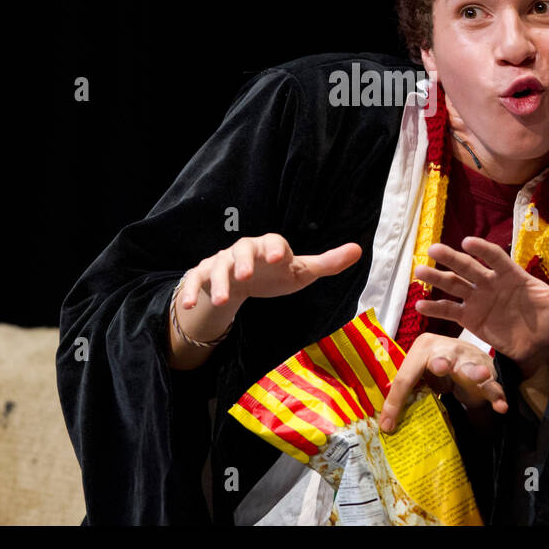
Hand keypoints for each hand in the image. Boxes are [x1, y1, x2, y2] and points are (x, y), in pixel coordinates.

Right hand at [178, 233, 362, 309]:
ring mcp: (221, 263)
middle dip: (243, 262)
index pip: (271, 242)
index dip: (274, 247)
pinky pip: (194, 281)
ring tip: (222, 299)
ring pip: (217, 267)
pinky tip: (190, 306)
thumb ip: (327, 262)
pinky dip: (190, 292)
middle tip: (246, 275)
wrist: (241, 281)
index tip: (278, 257)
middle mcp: (243, 251)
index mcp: (268, 246)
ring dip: (218, 282)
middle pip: (242, 250)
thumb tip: (359, 249)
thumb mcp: (301, 271)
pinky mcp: (203, 276)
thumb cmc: (274, 274)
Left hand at [379, 333, 507, 432]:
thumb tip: (385, 423)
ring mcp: (470, 360)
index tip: (388, 425)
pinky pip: (493, 387)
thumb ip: (403, 393)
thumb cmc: (439, 370)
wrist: (469, 361)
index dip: (396, 401)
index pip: (407, 375)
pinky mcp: (488, 374)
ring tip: (480, 375)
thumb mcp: (419, 376)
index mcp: (424, 347)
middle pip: (443, 359)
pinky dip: (497, 396)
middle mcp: (448, 349)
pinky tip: (501, 406)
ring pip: (472, 368)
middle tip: (439, 366)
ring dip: (476, 372)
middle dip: (442, 362)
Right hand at [414, 236, 548, 366]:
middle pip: (468, 267)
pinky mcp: (471, 318)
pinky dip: (436, 308)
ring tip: (419, 272)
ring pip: (454, 285)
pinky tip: (421, 306)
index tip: (468, 242)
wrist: (542, 346)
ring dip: (437, 278)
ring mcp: (478, 299)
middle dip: (451, 258)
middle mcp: (491, 283)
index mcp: (512, 275)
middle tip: (433, 249)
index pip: (495, 257)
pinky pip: (451, 311)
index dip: (482, 249)